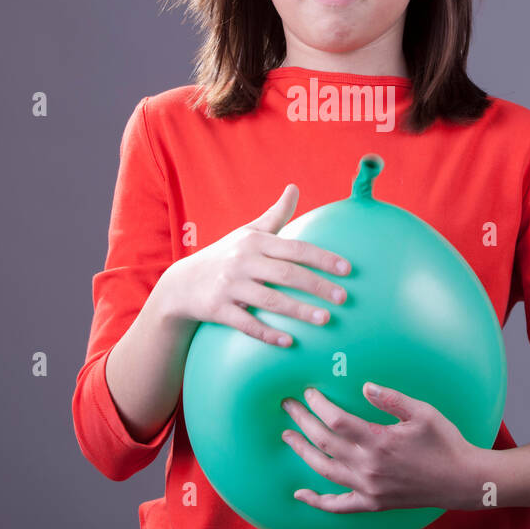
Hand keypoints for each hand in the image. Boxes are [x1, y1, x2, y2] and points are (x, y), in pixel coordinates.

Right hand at [155, 183, 349, 346]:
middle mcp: (242, 261)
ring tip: (325, 320)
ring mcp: (229, 286)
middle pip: (286, 274)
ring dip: (299, 311)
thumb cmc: (225, 255)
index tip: (347, 269)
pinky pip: (246, 324)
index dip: (322, 258)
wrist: (182, 283)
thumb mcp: (248, 232)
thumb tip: (295, 187)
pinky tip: (290, 341)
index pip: (295, 248)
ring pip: (269, 300)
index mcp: (254, 242)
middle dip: (317, 285)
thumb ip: (276, 214)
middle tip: (343, 298)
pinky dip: (267, 334)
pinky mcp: (217, 309)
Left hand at [279, 382, 482, 512]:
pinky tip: (300, 493)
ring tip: (288, 436)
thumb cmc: (445, 442)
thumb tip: (365, 386)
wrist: (462, 480)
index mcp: (380, 441)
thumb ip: (391, 399)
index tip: (309, 392)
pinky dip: (317, 501)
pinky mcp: (373, 502)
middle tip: (288, 406)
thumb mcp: (422, 413)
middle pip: (324, 442)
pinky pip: (338, 506)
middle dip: (302, 421)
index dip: (318, 404)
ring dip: (302, 451)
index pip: (336, 420)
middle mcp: (369, 466)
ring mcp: (369, 488)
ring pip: (324, 470)